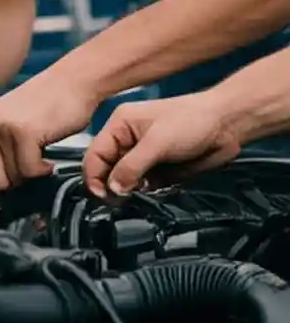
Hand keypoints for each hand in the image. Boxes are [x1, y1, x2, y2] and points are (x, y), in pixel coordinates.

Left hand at [0, 74, 97, 216]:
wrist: (72, 82)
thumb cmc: (43, 113)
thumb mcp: (7, 134)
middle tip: (19, 188)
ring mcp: (1, 128)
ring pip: (5, 181)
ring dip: (24, 180)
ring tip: (34, 163)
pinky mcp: (23, 130)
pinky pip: (29, 171)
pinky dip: (42, 172)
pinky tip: (47, 162)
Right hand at [83, 95, 240, 198]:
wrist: (227, 125)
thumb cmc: (192, 121)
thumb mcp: (157, 142)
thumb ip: (132, 166)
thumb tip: (113, 189)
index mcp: (119, 126)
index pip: (95, 154)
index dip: (95, 176)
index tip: (103, 196)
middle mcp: (127, 141)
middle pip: (106, 170)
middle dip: (111, 186)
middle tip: (120, 202)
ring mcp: (142, 156)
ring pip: (124, 181)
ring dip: (129, 192)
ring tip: (137, 197)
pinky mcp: (157, 169)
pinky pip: (142, 186)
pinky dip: (144, 193)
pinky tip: (151, 193)